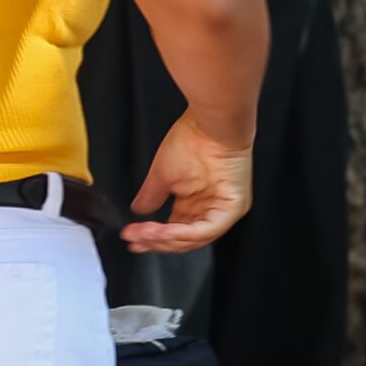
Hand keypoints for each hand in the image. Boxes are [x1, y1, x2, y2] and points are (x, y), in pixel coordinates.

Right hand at [125, 116, 253, 252]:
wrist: (211, 123)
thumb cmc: (194, 139)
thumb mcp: (162, 174)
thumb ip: (151, 196)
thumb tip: (139, 210)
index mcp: (195, 202)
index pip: (174, 231)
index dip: (153, 239)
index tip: (133, 240)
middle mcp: (209, 209)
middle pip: (182, 240)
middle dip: (156, 242)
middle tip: (135, 240)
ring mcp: (222, 210)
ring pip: (193, 239)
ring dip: (166, 239)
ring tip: (146, 234)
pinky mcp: (231, 208)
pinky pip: (205, 229)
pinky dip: (183, 233)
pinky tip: (164, 230)